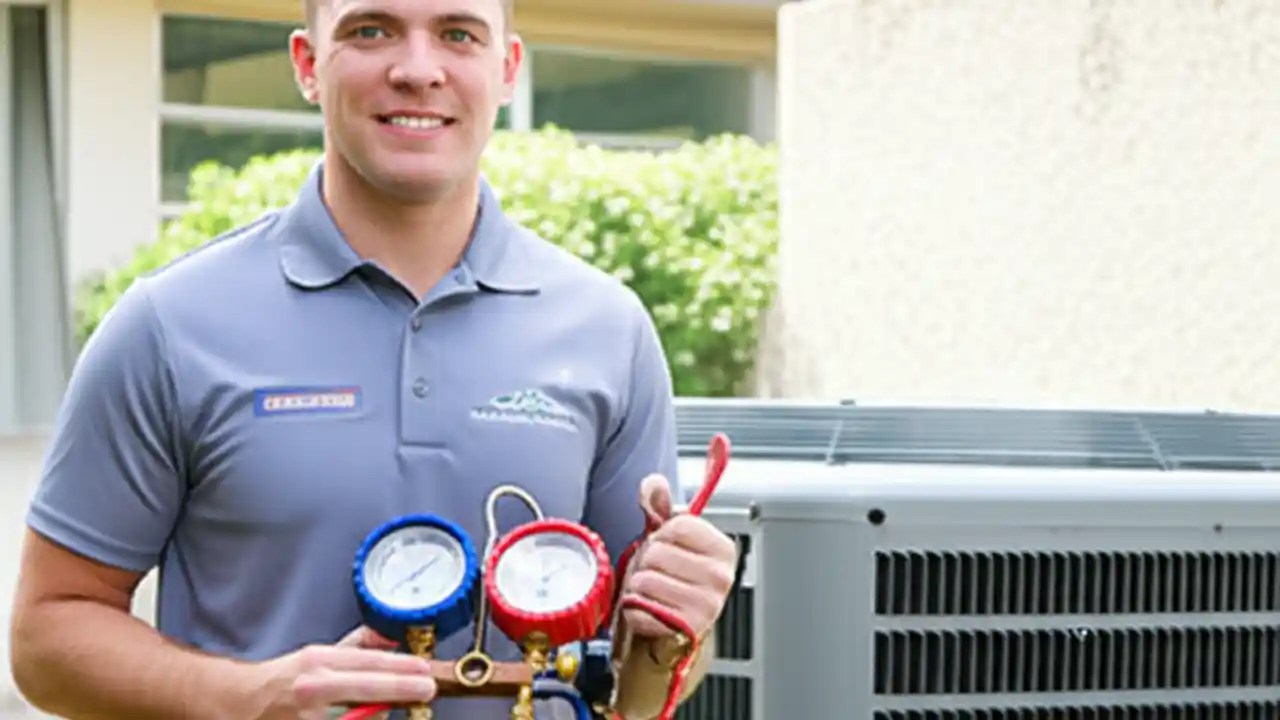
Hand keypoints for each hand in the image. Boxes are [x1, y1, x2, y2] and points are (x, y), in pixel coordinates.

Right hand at [245, 625, 435, 719]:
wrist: (245, 703)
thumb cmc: (287, 678)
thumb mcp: (319, 654)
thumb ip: (356, 647)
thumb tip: (392, 636)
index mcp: (318, 661)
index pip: (366, 661)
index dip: (399, 665)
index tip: (423, 668)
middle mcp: (313, 688)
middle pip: (366, 687)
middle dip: (401, 688)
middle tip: (426, 688)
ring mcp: (310, 716)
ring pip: (360, 716)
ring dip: (378, 713)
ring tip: (386, 706)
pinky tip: (366, 716)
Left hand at [620, 474, 737, 641]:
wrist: (674, 624)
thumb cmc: (673, 576)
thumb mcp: (668, 536)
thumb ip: (660, 505)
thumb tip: (653, 483)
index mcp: (723, 549)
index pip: (679, 525)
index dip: (663, 533)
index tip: (667, 544)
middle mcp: (721, 577)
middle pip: (658, 552)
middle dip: (647, 560)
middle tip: (657, 571)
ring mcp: (706, 606)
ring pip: (645, 581)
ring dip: (639, 586)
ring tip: (652, 590)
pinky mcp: (685, 631)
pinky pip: (641, 609)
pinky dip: (636, 609)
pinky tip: (649, 609)